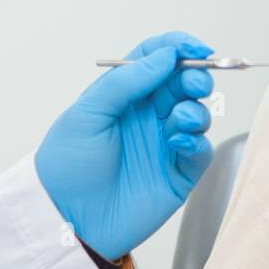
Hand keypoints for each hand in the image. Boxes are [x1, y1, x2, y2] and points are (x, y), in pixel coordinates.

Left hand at [35, 31, 215, 260]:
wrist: (67, 221)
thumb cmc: (67, 167)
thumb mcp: (87, 113)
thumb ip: (126, 82)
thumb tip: (166, 56)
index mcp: (124, 95)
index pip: (157, 58)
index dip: (179, 47)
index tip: (196, 48)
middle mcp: (148, 116)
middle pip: (184, 82)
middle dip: (196, 76)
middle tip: (195, 83)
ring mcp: (165, 143)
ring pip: (198, 113)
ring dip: (196, 110)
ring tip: (180, 120)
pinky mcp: (178, 173)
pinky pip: (201, 149)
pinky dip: (196, 141)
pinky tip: (177, 145)